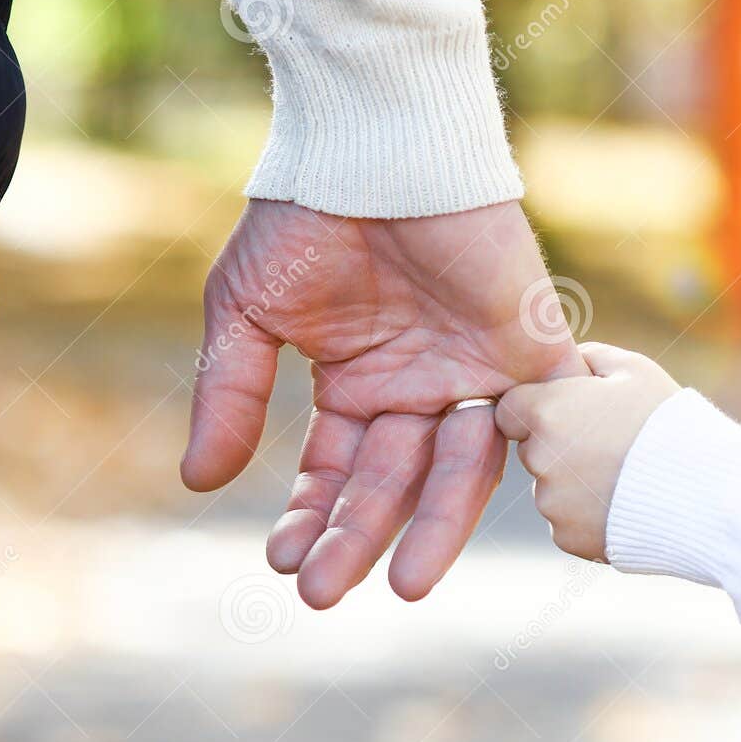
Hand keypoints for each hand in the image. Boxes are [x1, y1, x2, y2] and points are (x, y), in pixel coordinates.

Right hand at [182, 198, 587, 607]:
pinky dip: (525, 471)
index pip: (337, 471)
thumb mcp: (247, 312)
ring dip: (432, 528)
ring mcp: (477, 372)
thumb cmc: (307, 216)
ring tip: (405, 586)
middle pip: (393, 483)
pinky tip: (492, 519)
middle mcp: (417, 387)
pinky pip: (541, 425)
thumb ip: (230, 396)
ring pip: (460, 470)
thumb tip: (199, 483)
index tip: (283, 562)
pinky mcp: (532, 350)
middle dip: (356, 538)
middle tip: (323, 595)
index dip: (312, 517)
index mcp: (357, 382)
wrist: (377, 146)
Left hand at [495, 343, 678, 559]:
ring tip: (625, 478)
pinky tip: (625, 505)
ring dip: (575, 484)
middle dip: (560, 447)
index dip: (538, 410)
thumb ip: (590, 359)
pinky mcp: (566, 537)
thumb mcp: (635, 370)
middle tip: (608, 447)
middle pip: (532, 450)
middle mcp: (539, 459)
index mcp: (547, 412)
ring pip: (551, 488)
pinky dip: (588, 516)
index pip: (510, 410)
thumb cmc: (670, 423)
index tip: (571, 415)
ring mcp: (550, 503)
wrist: (704, 494)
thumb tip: (571, 361)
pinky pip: (568, 522)